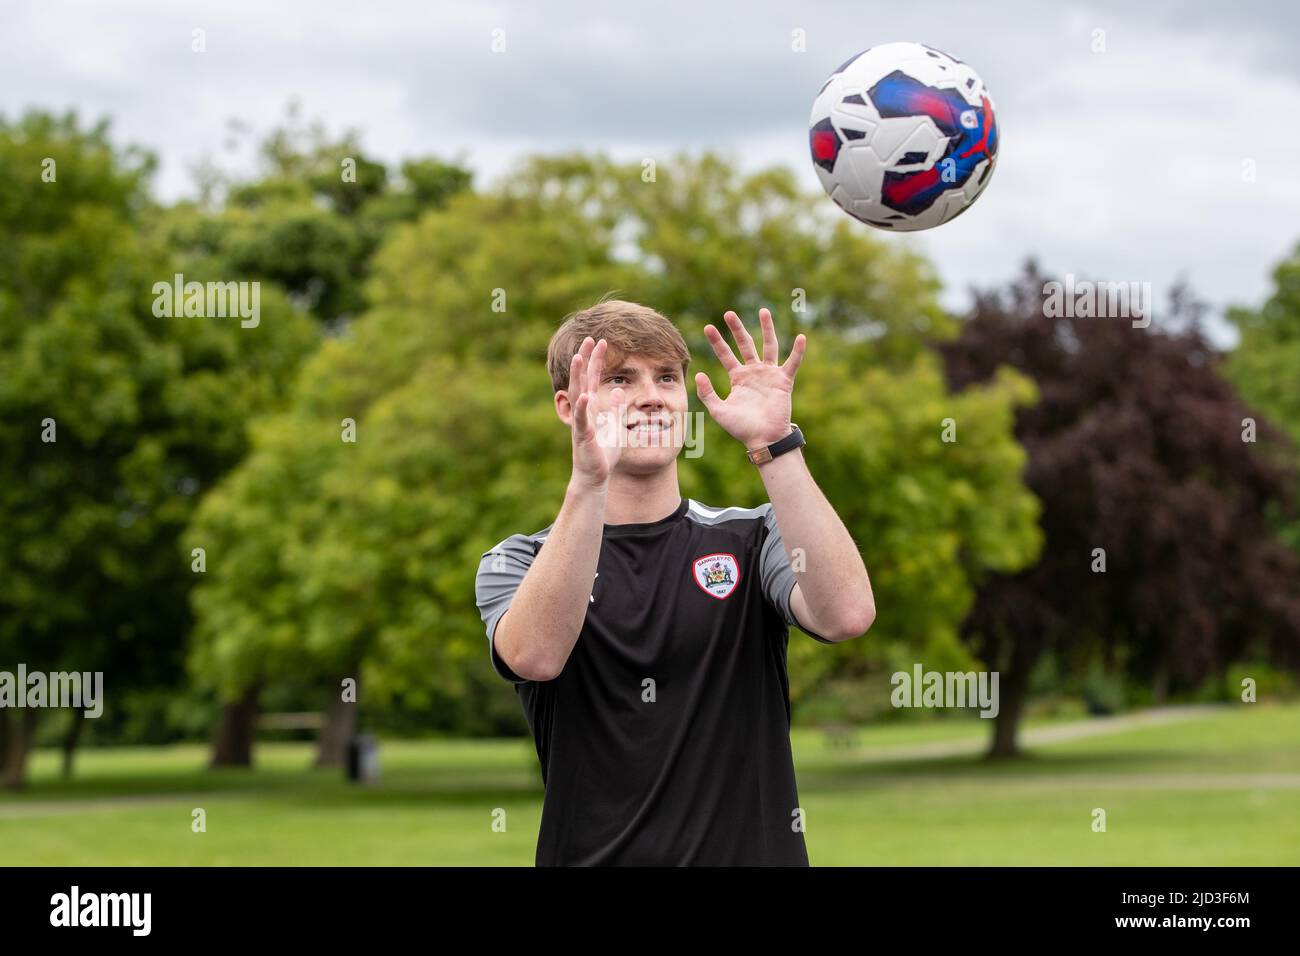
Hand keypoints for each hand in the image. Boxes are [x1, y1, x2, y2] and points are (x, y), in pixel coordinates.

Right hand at [568, 336, 627, 488]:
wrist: (595, 477)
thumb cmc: (604, 454)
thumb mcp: (616, 426)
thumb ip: (616, 408)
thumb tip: (621, 390)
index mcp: (593, 408)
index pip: (593, 378)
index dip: (596, 360)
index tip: (600, 341)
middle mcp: (584, 411)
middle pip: (583, 380)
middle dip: (586, 359)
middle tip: (589, 338)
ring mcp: (582, 422)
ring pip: (578, 395)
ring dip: (578, 376)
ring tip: (580, 357)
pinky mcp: (583, 437)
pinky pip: (582, 420)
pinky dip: (583, 407)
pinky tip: (586, 395)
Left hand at [696, 308, 805, 448]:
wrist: (763, 439)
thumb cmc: (741, 428)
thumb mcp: (719, 411)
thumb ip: (707, 393)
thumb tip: (698, 374)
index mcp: (738, 378)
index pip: (725, 355)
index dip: (717, 342)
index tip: (708, 327)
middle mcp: (754, 372)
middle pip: (746, 344)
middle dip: (737, 329)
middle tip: (729, 313)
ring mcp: (769, 374)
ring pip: (769, 346)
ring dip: (766, 328)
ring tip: (763, 311)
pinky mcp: (784, 381)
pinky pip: (792, 363)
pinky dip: (798, 351)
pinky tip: (801, 337)